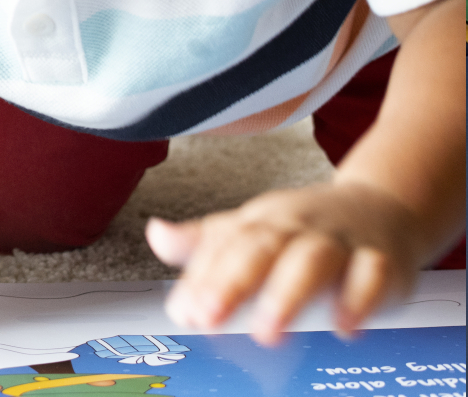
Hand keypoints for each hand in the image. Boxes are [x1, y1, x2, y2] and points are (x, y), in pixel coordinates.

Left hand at [150, 180, 436, 344]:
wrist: (382, 207)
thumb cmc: (304, 228)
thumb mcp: (250, 230)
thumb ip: (204, 244)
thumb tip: (157, 236)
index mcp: (260, 222)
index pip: (223, 247)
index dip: (200, 280)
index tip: (184, 313)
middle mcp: (297, 228)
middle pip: (261, 248)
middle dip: (232, 283)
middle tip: (209, 319)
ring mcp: (340, 243)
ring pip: (313, 261)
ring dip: (288, 295)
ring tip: (267, 332)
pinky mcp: (381, 261)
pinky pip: (373, 275)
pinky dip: (360, 299)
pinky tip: (343, 326)